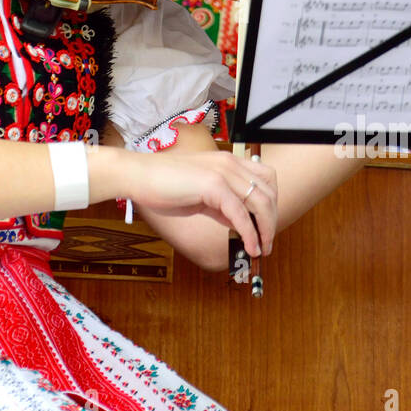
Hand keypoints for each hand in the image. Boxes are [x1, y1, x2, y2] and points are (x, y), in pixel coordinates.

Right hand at [126, 149, 276, 257]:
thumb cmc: (164, 184)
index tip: (266, 224)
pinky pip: (240, 214)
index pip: (266, 179)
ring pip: (260, 203)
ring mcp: (223, 173)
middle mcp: (230, 163)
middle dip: (271, 221)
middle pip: (268, 193)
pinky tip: (249, 247)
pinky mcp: (214, 186)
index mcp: (228, 161)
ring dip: (265, 230)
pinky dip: (249, 234)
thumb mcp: (201, 194)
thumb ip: (222, 205)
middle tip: (266, 243)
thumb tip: (240, 223)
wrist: (139, 175)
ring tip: (261, 249)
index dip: (271, 203)